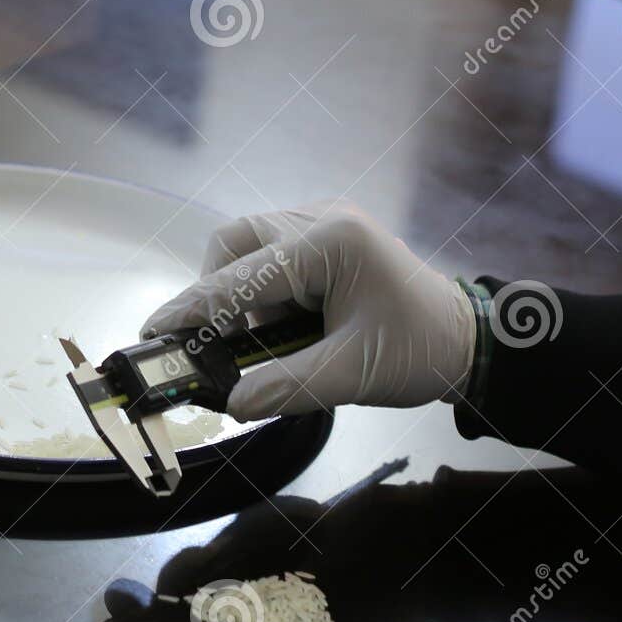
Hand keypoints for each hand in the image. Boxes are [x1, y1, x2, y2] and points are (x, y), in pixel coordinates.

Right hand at [142, 200, 475, 419]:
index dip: (193, 307)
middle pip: (236, 241)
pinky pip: (274, 254)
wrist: (468, 340)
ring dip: (241, 291)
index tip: (154, 332)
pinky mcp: (330, 238)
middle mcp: (324, 218)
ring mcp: (327, 222)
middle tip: (217, 343)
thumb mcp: (352, 376)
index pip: (241, 275)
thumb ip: (287, 387)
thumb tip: (231, 403)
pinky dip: (264, 290)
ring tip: (262, 341)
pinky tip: (283, 328)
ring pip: (251, 244)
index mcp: (331, 244)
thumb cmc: (419, 352)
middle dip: (216, 291)